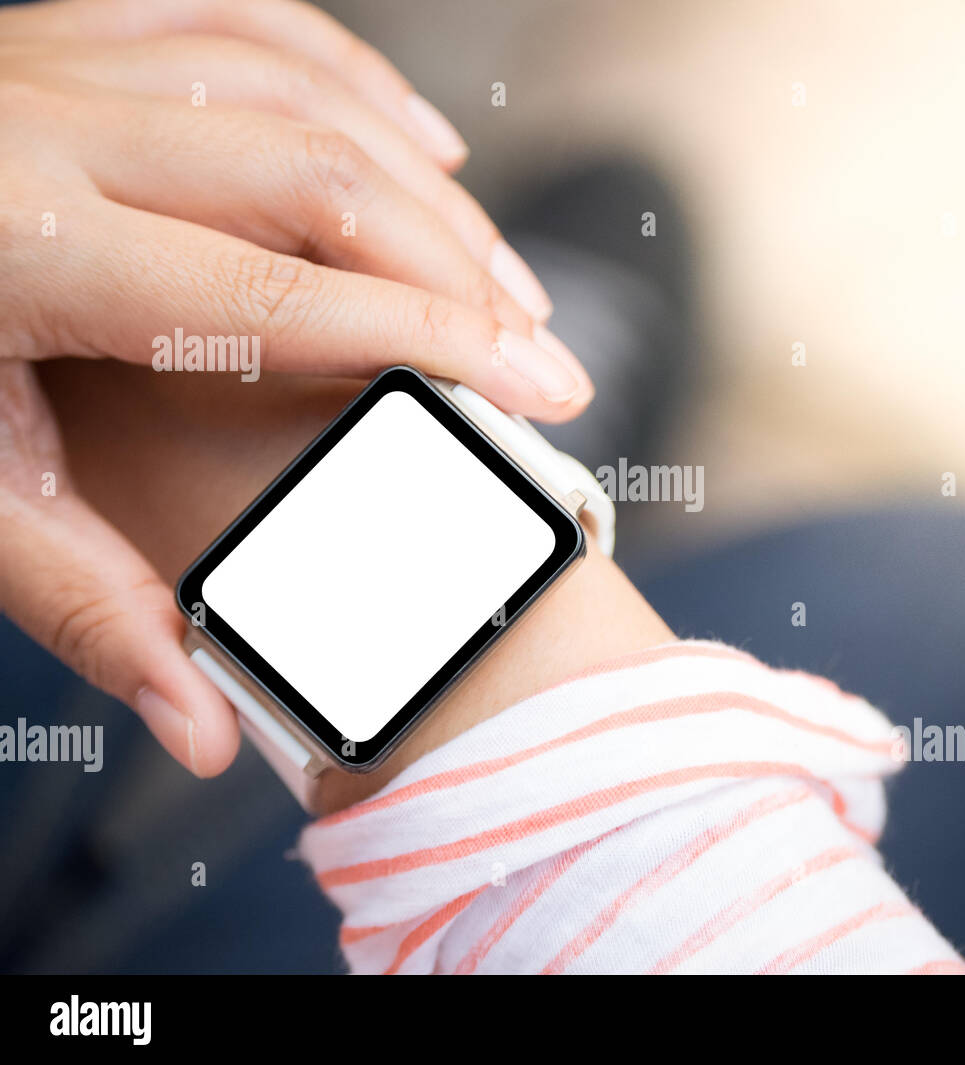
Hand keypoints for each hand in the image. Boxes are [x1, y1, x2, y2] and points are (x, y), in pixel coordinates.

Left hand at [0, 0, 593, 777]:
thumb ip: (89, 607)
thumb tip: (207, 731)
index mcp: (25, 248)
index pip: (283, 294)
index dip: (432, 337)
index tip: (539, 384)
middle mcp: (50, 126)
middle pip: (318, 172)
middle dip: (457, 261)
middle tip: (540, 346)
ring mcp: (58, 58)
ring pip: (296, 88)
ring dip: (421, 177)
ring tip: (498, 265)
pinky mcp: (68, 31)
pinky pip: (241, 17)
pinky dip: (349, 72)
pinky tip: (414, 132)